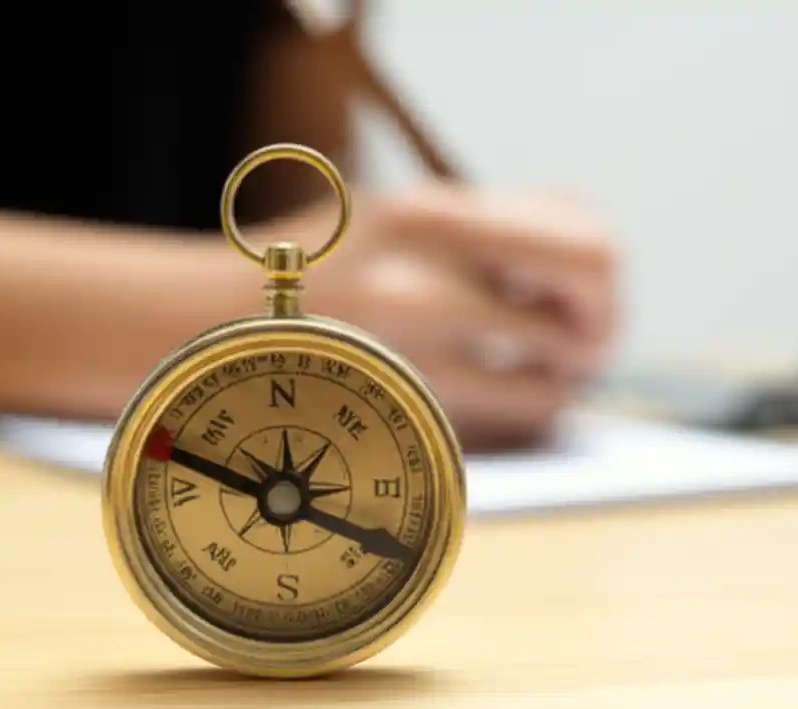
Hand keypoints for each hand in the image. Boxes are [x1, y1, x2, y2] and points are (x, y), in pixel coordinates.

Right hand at [260, 182, 618, 450]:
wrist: (194, 335)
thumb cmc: (306, 283)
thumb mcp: (387, 225)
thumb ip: (474, 236)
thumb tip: (582, 269)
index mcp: (428, 210)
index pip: (576, 222)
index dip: (599, 268)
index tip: (580, 296)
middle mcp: (427, 262)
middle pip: (594, 270)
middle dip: (603, 316)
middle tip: (586, 346)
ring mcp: (412, 337)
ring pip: (561, 356)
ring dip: (565, 374)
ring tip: (542, 378)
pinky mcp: (399, 401)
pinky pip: (517, 408)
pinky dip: (531, 408)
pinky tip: (507, 401)